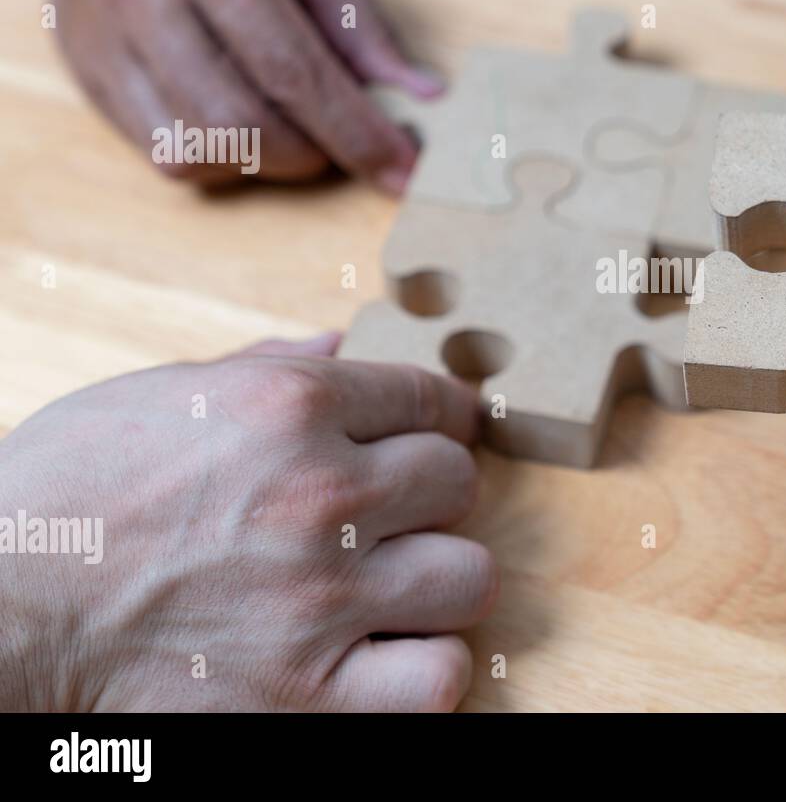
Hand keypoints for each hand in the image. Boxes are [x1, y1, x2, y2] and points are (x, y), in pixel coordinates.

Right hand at [0, 334, 495, 710]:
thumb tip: (342, 342)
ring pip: (466, 577)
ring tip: (391, 588)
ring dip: (434, 581)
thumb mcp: (159, 393)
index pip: (427, 400)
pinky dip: (425, 670)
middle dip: (430, 495)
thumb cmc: (64, 494)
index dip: (446, 417)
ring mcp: (322, 600)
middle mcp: (321, 496)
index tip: (446, 432)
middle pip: (456, 483)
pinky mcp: (308, 697)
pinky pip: (437, 679)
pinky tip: (386, 656)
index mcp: (288, 409)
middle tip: (393, 515)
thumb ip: (267, 363)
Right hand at [2, 0, 435, 190]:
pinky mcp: (92, 80)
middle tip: (342, 137)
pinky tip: (239, 122)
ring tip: (290, 124)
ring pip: (200, 154)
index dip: (359, 135)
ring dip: (267, 161)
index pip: (296, 72)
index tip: (406, 174)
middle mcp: (146, 1)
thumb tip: (424, 97)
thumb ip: (363, 27)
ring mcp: (109, 45)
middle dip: (314, 153)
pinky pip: (168, 159)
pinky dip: (223, 160)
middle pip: (243, 125)